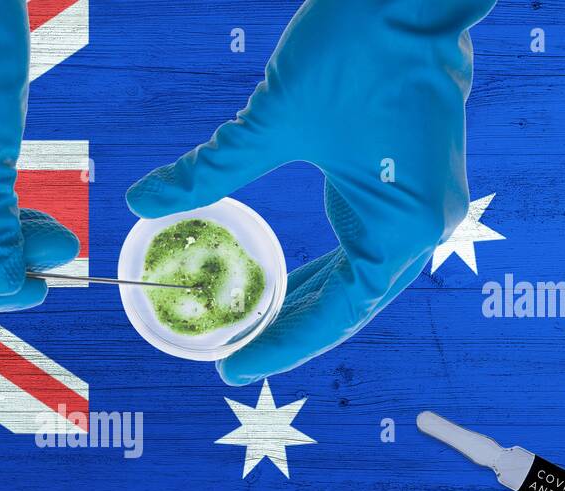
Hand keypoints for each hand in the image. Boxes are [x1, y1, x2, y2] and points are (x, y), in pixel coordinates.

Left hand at [127, 0, 496, 383]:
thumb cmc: (353, 47)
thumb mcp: (272, 119)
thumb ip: (209, 169)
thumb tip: (141, 200)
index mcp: (399, 229)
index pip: (336, 314)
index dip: (281, 346)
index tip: (231, 367)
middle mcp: (422, 230)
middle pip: (350, 307)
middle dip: (290, 332)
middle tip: (233, 356)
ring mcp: (423, 209)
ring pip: (359, 281)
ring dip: (308, 304)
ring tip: (253, 328)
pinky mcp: (412, 186)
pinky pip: (367, 247)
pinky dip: (327, 270)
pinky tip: (287, 283)